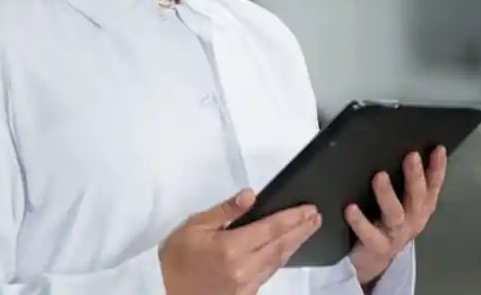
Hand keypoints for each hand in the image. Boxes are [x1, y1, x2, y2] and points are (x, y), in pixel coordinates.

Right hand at [159, 188, 321, 294]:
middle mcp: (244, 268)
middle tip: (316, 217)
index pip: (270, 229)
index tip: (309, 209)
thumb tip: (250, 195)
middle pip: (280, 247)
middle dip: (301, 230)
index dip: (292, 218)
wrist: (163, 288)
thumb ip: (226, 211)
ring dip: (294, 244)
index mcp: (231, 248)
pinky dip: (279, 259)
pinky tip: (285, 250)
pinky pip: (268, 274)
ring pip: (277, 262)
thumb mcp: (195, 225)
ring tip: (307, 229)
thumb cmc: (176, 255)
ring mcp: (246, 285)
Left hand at [347, 146, 447, 284]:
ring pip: (395, 215)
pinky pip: (369, 234)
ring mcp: (396, 235)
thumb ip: (401, 183)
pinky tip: (351, 208)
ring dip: (388, 195)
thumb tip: (394, 148)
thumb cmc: (383, 222)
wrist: (372, 260)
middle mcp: (412, 221)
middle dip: (415, 177)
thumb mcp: (398, 202)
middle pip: (417, 198)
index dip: (438, 169)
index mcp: (420, 208)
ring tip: (380, 176)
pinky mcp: (377, 246)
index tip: (438, 148)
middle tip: (411, 156)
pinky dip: (360, 221)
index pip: (432, 186)